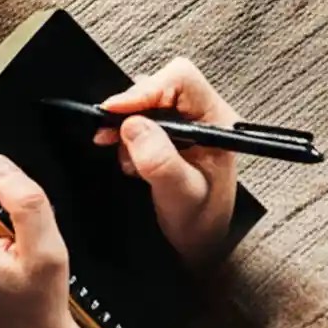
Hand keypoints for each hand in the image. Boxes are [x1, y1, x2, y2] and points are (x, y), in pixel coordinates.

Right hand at [94, 57, 238, 265]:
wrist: (197, 246)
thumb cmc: (199, 225)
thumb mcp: (180, 195)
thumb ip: (160, 161)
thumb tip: (134, 125)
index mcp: (218, 124)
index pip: (181, 81)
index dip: (145, 90)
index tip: (115, 110)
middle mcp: (204, 117)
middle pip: (159, 85)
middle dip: (130, 108)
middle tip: (109, 132)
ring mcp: (185, 124)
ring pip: (146, 100)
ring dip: (125, 122)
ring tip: (124, 153)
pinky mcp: (167, 133)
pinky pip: (139, 117)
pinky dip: (124, 133)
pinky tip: (127, 156)